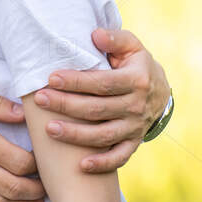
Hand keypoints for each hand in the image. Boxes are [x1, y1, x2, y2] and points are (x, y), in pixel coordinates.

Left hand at [34, 27, 170, 172]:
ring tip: (49, 129)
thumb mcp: (132, 47)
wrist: (161, 92)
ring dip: (76, 135)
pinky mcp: (134, 143)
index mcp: (136, 80)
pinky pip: (119, 157)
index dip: (76, 82)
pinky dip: (102, 163)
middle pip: (97, 109)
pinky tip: (81, 166)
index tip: (51, 78)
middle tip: (40, 99)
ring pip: (104, 135)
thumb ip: (115, 39)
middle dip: (67, 105)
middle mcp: (137, 106)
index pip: (102, 83)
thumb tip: (95, 34)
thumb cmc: (137, 65)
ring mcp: (135, 127)